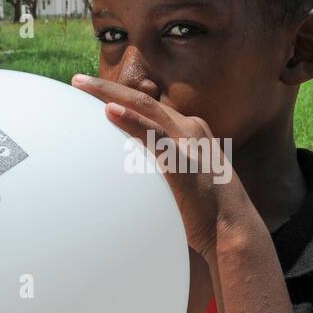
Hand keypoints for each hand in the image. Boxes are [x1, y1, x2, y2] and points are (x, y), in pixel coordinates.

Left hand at [71, 74, 254, 259]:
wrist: (235, 232)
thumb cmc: (210, 214)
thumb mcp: (188, 181)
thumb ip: (166, 168)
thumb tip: (140, 173)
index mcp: (191, 132)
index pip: (150, 107)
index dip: (121, 97)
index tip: (94, 93)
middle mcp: (191, 130)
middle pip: (143, 99)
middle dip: (107, 88)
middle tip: (77, 80)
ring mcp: (188, 143)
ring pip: (145, 107)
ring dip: (110, 94)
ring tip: (80, 85)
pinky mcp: (183, 162)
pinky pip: (153, 136)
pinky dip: (131, 121)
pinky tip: (109, 111)